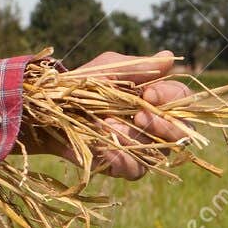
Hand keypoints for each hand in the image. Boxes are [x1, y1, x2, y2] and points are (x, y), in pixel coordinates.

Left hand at [28, 50, 192, 179]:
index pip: (181, 98)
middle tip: (140, 117)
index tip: (149, 94)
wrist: (46, 111)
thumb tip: (169, 57)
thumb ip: (136, 67)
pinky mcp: (121, 165)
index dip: (171, 97)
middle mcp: (153, 124)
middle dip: (164, 125)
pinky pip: (136, 170)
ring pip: (160, 152)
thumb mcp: (105, 70)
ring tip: (108, 127)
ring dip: (136, 140)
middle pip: (181, 132)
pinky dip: (123, 160)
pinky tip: (106, 149)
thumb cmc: (78, 85)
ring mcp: (139, 147)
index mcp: (154, 98)